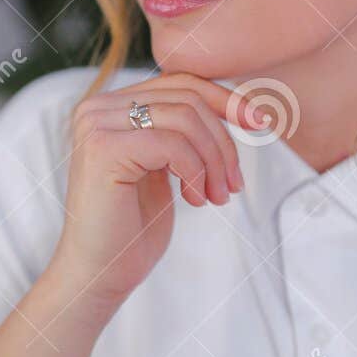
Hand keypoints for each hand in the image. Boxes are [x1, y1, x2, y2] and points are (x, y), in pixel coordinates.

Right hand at [48, 72, 263, 308]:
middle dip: (223, 142)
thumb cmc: (132, 228)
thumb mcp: (164, 167)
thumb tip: (234, 103)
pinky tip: (194, 200)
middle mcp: (97, 108)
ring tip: (216, 197)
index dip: (225, 99)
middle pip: (187, 98)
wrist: (100, 273)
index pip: (180, 83)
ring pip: (185, 119)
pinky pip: (173, 144)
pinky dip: (196, 172)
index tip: (259, 122)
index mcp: (111, 107)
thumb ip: (180, 132)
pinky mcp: (103, 149)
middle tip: (233, 185)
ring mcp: (96, 126)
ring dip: (214, 161)